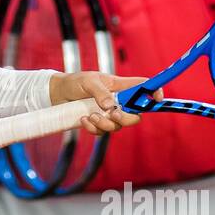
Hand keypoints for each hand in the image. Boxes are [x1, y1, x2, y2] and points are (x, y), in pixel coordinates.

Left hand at [48, 72, 164, 134]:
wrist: (57, 94)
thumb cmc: (75, 83)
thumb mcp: (87, 82)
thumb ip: (101, 92)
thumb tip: (111, 106)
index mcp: (120, 86)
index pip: (144, 87)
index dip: (155, 92)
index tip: (157, 99)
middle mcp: (118, 101)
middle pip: (136, 115)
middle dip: (127, 118)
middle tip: (113, 114)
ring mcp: (108, 114)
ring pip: (118, 126)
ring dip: (106, 124)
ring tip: (91, 115)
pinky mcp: (98, 123)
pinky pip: (102, 132)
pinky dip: (93, 128)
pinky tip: (83, 120)